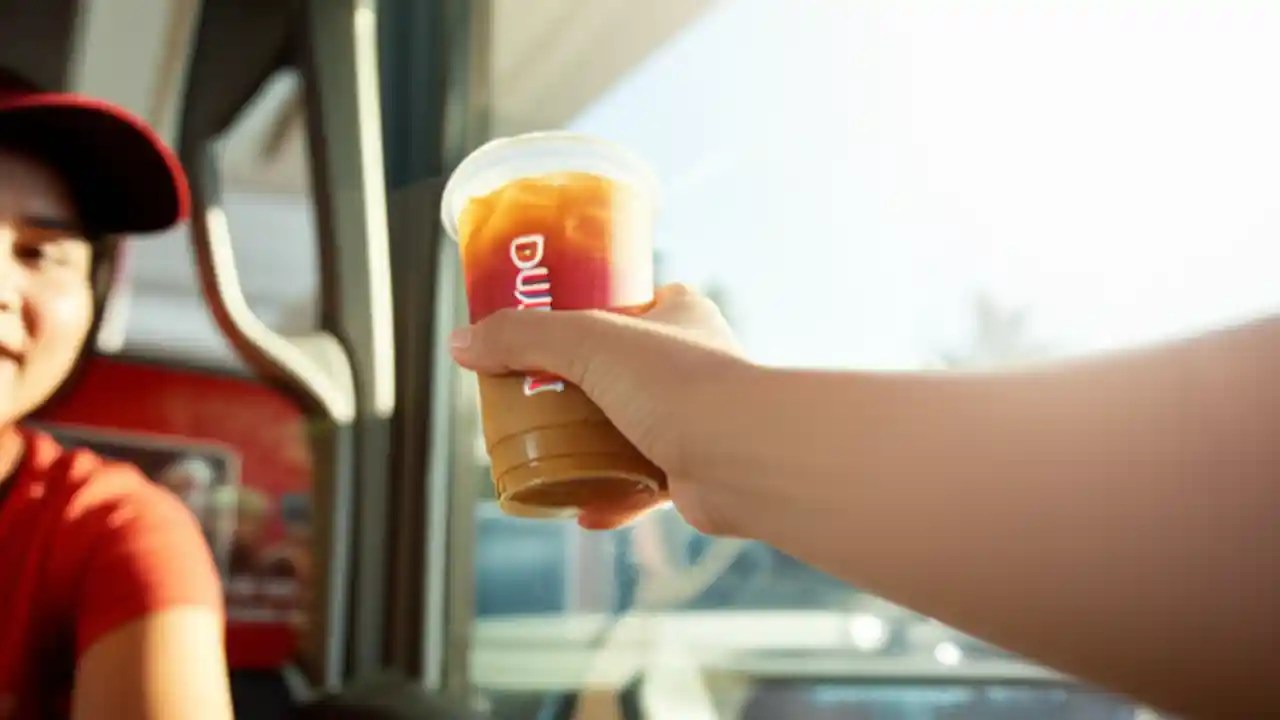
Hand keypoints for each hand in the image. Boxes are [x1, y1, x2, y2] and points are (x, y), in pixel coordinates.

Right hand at [449, 284, 748, 531]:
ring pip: (625, 428)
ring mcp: (693, 418)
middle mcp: (690, 362)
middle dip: (569, 388)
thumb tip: (463, 344)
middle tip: (524, 399)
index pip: (620, 301)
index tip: (536, 333)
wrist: (748, 460)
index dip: (577, 314)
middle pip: (613, 371)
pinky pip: (640, 483)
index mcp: (678, 314)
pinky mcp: (693, 472)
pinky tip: (582, 508)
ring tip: (542, 454)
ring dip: (586, 444)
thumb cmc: (684, 386)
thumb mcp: (589, 342)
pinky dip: (610, 495)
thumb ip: (523, 336)